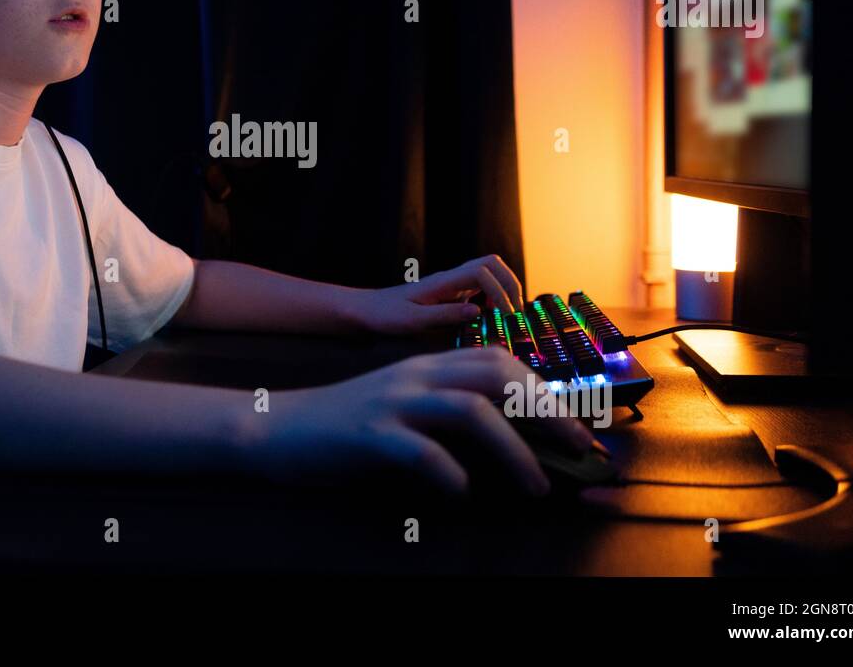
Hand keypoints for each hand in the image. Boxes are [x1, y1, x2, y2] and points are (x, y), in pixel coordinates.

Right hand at [254, 347, 592, 495]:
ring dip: (513, 449)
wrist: (275, 427)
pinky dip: (450, 474)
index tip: (575, 423)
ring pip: (469, 409)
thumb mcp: (401, 407)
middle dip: (547, 410)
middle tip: (577, 448)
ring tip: (534, 486)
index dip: (544, 388)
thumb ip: (446, 413)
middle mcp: (414, 375)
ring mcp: (390, 401)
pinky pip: (420, 451)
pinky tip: (460, 493)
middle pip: (496, 374)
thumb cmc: (345, 425)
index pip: (498, 359)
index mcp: (425, 366)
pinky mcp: (367, 433)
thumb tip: (513, 443)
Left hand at [355, 254, 524, 335]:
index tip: (505, 316)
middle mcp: (451, 278)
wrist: (366, 310)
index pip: (482, 271)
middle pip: (492, 264)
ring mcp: (452, 284)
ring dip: (505, 288)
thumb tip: (478, 311)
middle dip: (510, 284)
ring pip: (489, 272)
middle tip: (516, 313)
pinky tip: (492, 318)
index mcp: (442, 281)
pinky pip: (481, 287)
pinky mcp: (452, 294)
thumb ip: (444, 315)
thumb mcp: (413, 320)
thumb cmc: (385, 316)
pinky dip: (495, 297)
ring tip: (509, 316)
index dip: (499, 290)